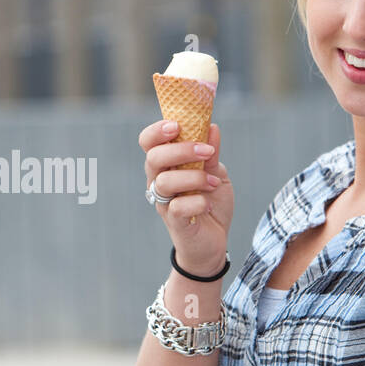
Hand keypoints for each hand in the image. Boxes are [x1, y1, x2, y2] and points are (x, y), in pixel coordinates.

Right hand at [139, 120, 233, 273]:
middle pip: (153, 157)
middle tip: (207, 151)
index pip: (148, 142)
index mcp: (166, 164)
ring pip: (165, 182)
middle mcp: (158, 181)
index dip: (157, 131)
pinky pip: (177, 207)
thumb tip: (212, 127)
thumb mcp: (216, 173)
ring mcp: (163, 202)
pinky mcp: (173, 222)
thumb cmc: (210, 202)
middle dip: (181, 150)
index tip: (177, 126)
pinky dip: (197, 202)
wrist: (214, 240)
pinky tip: (207, 204)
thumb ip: (211, 153)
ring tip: (212, 183)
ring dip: (194, 177)